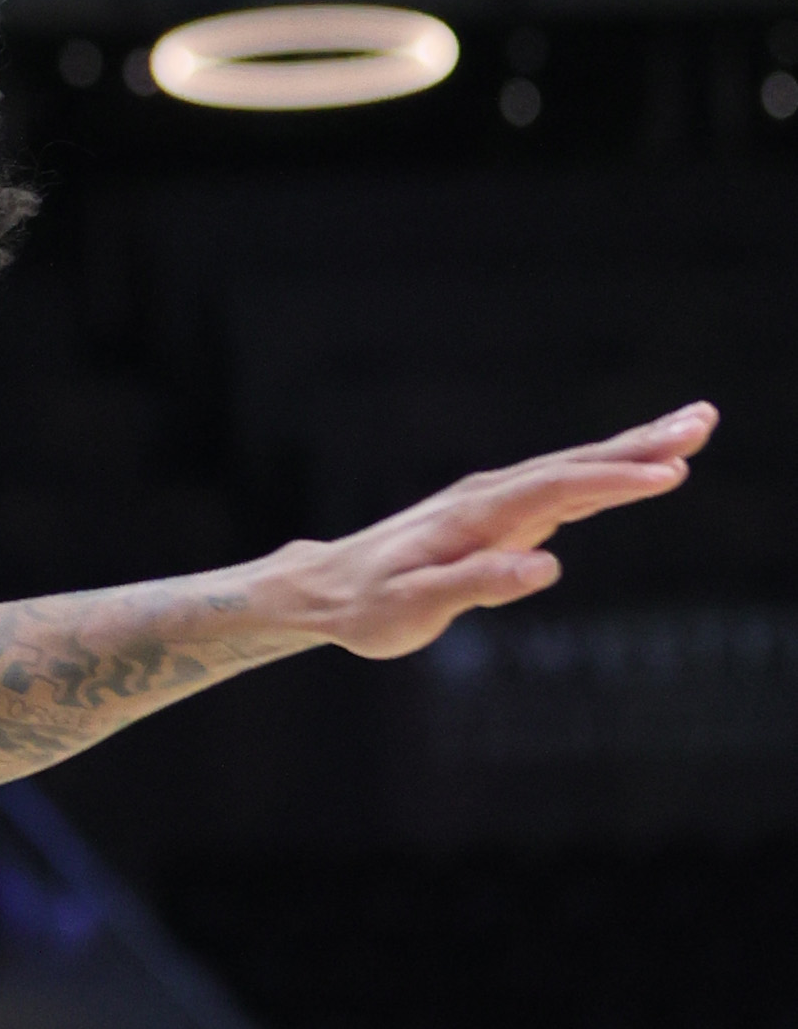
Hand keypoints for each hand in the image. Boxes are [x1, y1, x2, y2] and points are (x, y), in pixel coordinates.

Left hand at [284, 405, 714, 659]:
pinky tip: (639, 467)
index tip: (671, 471)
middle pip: (575, 464)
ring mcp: (495, 501)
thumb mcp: (415, 608)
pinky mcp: (498, 514)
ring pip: (573, 469)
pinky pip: (562, 487)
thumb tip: (546, 566)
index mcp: (475, 516)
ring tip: (692, 428)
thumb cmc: (368, 606)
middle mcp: (488, 496)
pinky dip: (606, 473)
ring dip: (632, 449)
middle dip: (641, 444)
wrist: (325, 588)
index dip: (614, 480)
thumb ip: (479, 584)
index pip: (557, 490)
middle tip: (704, 421)